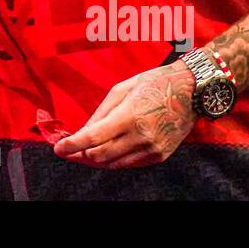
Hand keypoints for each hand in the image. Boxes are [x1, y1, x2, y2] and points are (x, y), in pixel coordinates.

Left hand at [53, 61, 197, 168]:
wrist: (191, 92)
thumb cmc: (154, 83)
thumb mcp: (122, 89)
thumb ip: (101, 113)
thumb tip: (82, 132)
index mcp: (129, 116)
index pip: (93, 138)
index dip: (72, 145)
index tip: (57, 148)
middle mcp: (141, 136)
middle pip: (100, 155)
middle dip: (79, 155)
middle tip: (67, 151)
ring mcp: (152, 149)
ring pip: (113, 163)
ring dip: (94, 159)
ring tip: (81, 153)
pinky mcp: (159, 156)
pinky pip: (129, 164)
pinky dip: (114, 160)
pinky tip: (105, 152)